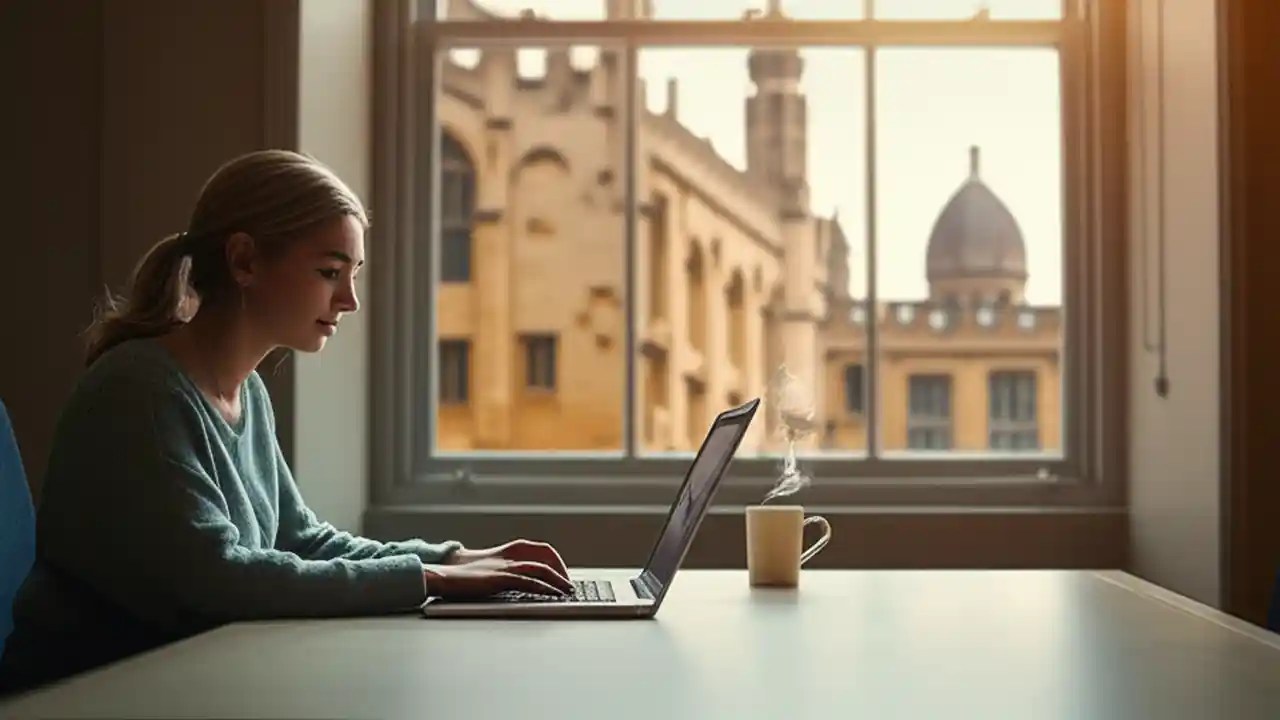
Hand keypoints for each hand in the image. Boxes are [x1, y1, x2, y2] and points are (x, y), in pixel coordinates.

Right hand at [447, 539, 570, 581]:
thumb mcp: (491, 571)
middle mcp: (509, 555)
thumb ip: (507, 572)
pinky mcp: (499, 578)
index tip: (563, 575)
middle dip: (561, 569)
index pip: (540, 549)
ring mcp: (505, 566)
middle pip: (545, 555)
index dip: (556, 561)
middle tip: (569, 585)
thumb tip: (526, 584)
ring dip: (558, 580)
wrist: (442, 576)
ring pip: (541, 568)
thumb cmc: (463, 577)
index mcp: (508, 550)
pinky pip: (528, 581)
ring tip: (568, 591)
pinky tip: (553, 595)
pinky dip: (544, 587)